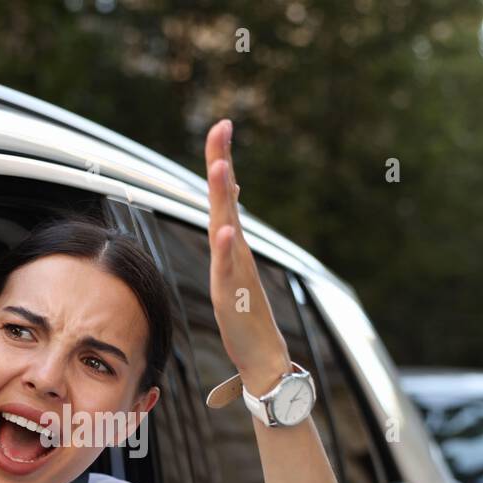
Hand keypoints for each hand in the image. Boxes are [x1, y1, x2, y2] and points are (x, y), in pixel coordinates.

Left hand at [205, 118, 290, 393]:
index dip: (221, 161)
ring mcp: (236, 271)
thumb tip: (229, 214)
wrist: (263, 357)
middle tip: (222, 126)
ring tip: (219, 166)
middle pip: (225, 200)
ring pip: (226, 227)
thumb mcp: (231, 273)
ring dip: (222, 197)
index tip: (222, 126)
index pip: (224, 196)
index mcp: (233, 245)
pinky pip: (228, 268)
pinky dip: (228, 248)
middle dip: (221, 162)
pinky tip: (226, 229)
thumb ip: (229, 242)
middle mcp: (237, 251)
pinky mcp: (232, 295)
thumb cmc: (246, 317)